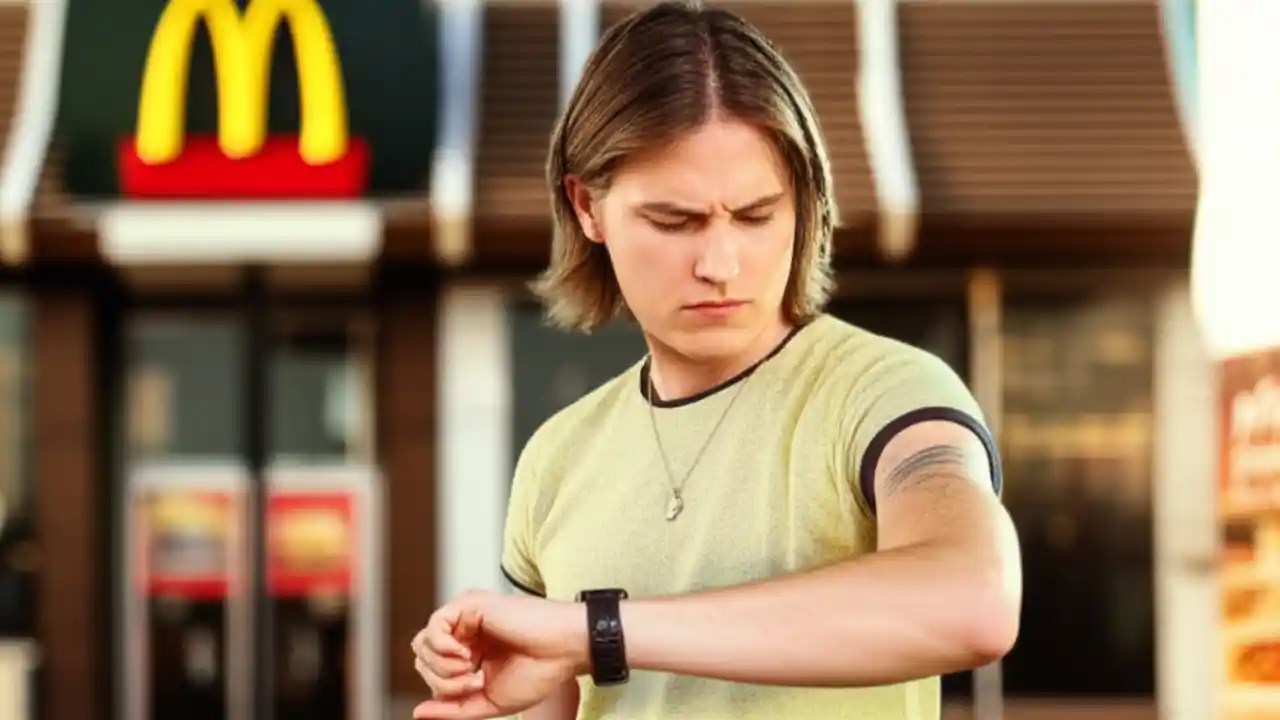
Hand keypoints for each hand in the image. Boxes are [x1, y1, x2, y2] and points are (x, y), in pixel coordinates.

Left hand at [411, 590, 586, 718]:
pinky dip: (443, 648)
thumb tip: (417, 713)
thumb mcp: (489, 702)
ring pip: (423, 643)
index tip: (473, 690)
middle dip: (440, 680)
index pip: (431, 670)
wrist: (563, 650)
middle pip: (422, 658)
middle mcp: (465, 632)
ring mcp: (465, 617)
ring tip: (471, 668)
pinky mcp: (468, 605)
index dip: (443, 689)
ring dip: (443, 666)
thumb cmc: (539, 672)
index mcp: (471, 651)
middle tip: (472, 682)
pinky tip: (467, 654)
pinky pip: (433, 627)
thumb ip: (453, 710)